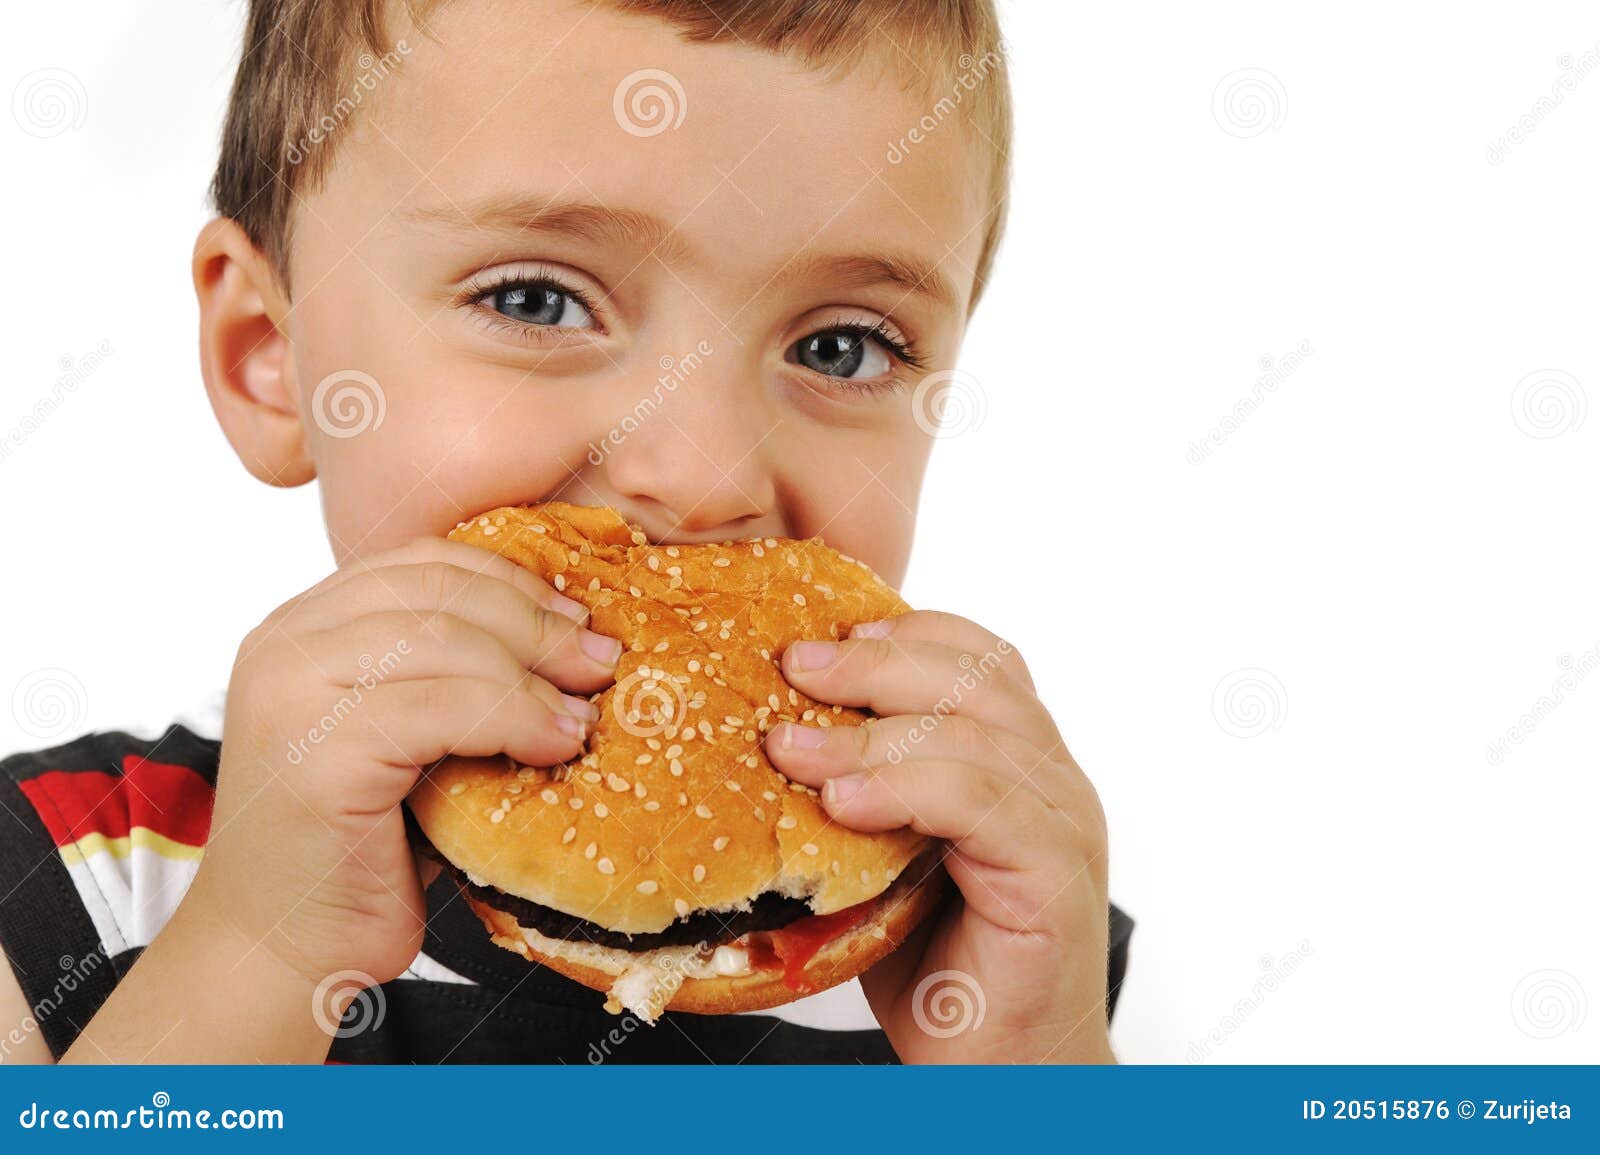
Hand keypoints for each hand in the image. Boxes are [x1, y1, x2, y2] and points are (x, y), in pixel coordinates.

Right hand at [191, 537, 622, 1013]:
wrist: (282, 951)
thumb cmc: (360, 848)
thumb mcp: (409, 735)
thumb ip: (454, 674)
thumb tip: (574, 637)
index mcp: (301, 627)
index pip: (422, 563)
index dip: (511, 581)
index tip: (575, 621)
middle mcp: (283, 644)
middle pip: (438, 591)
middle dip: (535, 622)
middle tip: (600, 662)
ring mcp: (292, 692)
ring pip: (448, 641)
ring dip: (535, 676)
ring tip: (585, 713)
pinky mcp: (319, 750)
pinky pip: (446, 708)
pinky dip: (517, 720)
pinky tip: (556, 746)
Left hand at [764, 611, 1112, 1063]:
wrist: (1002, 1073)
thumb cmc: (938, 969)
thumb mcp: (882, 860)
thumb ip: (855, 795)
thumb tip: (760, 737)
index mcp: (1021, 762)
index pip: (977, 657)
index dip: (902, 633)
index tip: (819, 636)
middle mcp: (1052, 780)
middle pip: (975, 676)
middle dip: (875, 661)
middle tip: (793, 666)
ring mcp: (1063, 823)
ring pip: (975, 732)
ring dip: (869, 730)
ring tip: (789, 746)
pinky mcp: (1055, 875)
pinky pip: (982, 802)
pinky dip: (906, 788)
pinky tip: (844, 801)